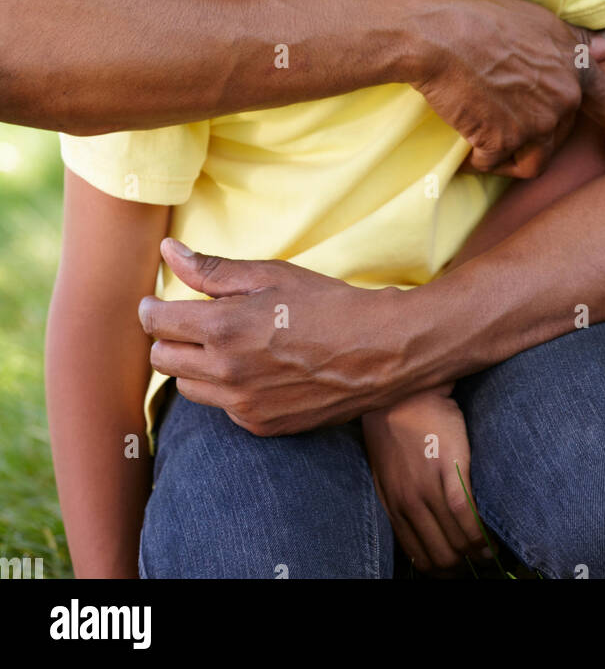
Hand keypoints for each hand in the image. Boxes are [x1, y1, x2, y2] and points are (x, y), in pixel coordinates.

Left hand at [138, 240, 407, 434]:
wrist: (380, 352)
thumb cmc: (327, 304)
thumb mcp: (270, 275)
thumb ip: (211, 269)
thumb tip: (168, 251)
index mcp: (223, 329)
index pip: (156, 324)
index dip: (151, 309)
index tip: (156, 302)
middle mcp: (225, 373)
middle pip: (162, 360)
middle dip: (167, 337)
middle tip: (188, 321)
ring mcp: (242, 405)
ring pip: (187, 388)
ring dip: (193, 365)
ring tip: (223, 344)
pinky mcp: (260, 425)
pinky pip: (222, 407)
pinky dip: (225, 387)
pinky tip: (253, 367)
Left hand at [362, 384, 493, 574]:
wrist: (404, 394)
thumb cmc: (398, 431)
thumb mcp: (386, 475)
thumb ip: (399, 505)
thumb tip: (416, 535)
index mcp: (395, 507)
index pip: (421, 558)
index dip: (443, 570)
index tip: (459, 567)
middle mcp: (410, 503)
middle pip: (442, 557)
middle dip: (463, 566)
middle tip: (479, 560)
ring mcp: (428, 488)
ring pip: (457, 541)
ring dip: (478, 553)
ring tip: (491, 550)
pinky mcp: (449, 469)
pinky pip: (466, 514)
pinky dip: (481, 532)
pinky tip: (492, 537)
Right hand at [412, 0, 604, 175]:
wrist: (437, 31)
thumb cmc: (483, 16)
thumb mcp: (542, 22)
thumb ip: (582, 42)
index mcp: (577, 69)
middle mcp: (564, 99)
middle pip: (560, 137)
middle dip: (534, 131)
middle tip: (499, 109)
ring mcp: (534, 123)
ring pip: (532, 159)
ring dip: (510, 153)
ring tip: (484, 132)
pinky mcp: (501, 141)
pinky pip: (493, 163)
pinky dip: (477, 158)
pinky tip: (463, 139)